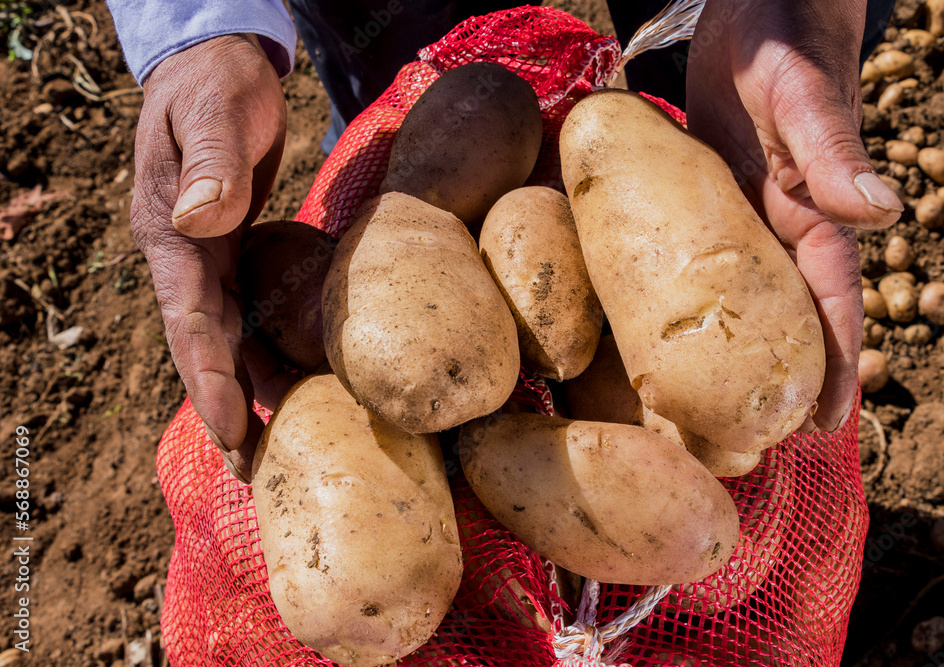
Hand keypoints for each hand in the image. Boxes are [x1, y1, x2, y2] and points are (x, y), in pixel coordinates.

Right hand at [132, 34, 295, 480]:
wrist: (222, 67)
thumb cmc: (218, 84)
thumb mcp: (214, 112)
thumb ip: (210, 162)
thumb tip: (204, 221)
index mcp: (171, 233)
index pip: (190, 319)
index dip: (208, 377)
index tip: (230, 428)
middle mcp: (188, 256)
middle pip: (206, 345)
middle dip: (225, 407)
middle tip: (250, 470)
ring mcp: (214, 257)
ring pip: (232, 336)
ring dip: (252, 390)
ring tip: (278, 447)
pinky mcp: (242, 251)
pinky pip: (255, 310)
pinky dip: (272, 348)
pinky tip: (299, 382)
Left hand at [685, 0, 901, 431]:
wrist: (749, 9)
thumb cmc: (782, 40)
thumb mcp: (800, 92)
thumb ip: (831, 146)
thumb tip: (875, 210)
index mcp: (814, 211)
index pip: (832, 300)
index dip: (834, 362)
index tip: (826, 422)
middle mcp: (781, 228)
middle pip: (784, 318)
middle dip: (777, 381)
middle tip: (756, 447)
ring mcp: (741, 222)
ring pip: (740, 303)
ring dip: (730, 357)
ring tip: (701, 418)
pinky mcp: (703, 206)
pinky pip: (696, 266)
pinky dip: (688, 306)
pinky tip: (659, 339)